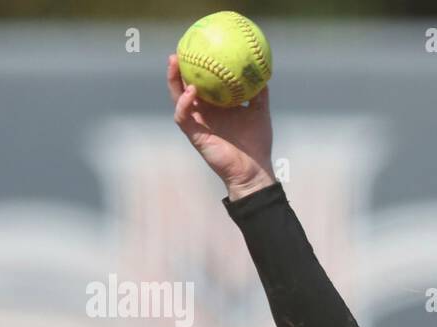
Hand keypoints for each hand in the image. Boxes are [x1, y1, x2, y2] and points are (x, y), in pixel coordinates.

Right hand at [167, 53, 274, 199]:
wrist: (254, 170)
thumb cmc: (257, 143)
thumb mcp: (260, 113)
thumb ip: (259, 94)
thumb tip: (263, 72)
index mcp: (216, 107)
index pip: (202, 82)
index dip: (196, 67)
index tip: (197, 47)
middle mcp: (204, 112)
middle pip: (184, 86)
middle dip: (179, 68)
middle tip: (180, 49)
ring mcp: (197, 123)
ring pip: (178, 97)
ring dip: (174, 80)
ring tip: (175, 62)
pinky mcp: (194, 134)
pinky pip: (183, 116)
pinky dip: (184, 103)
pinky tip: (191, 91)